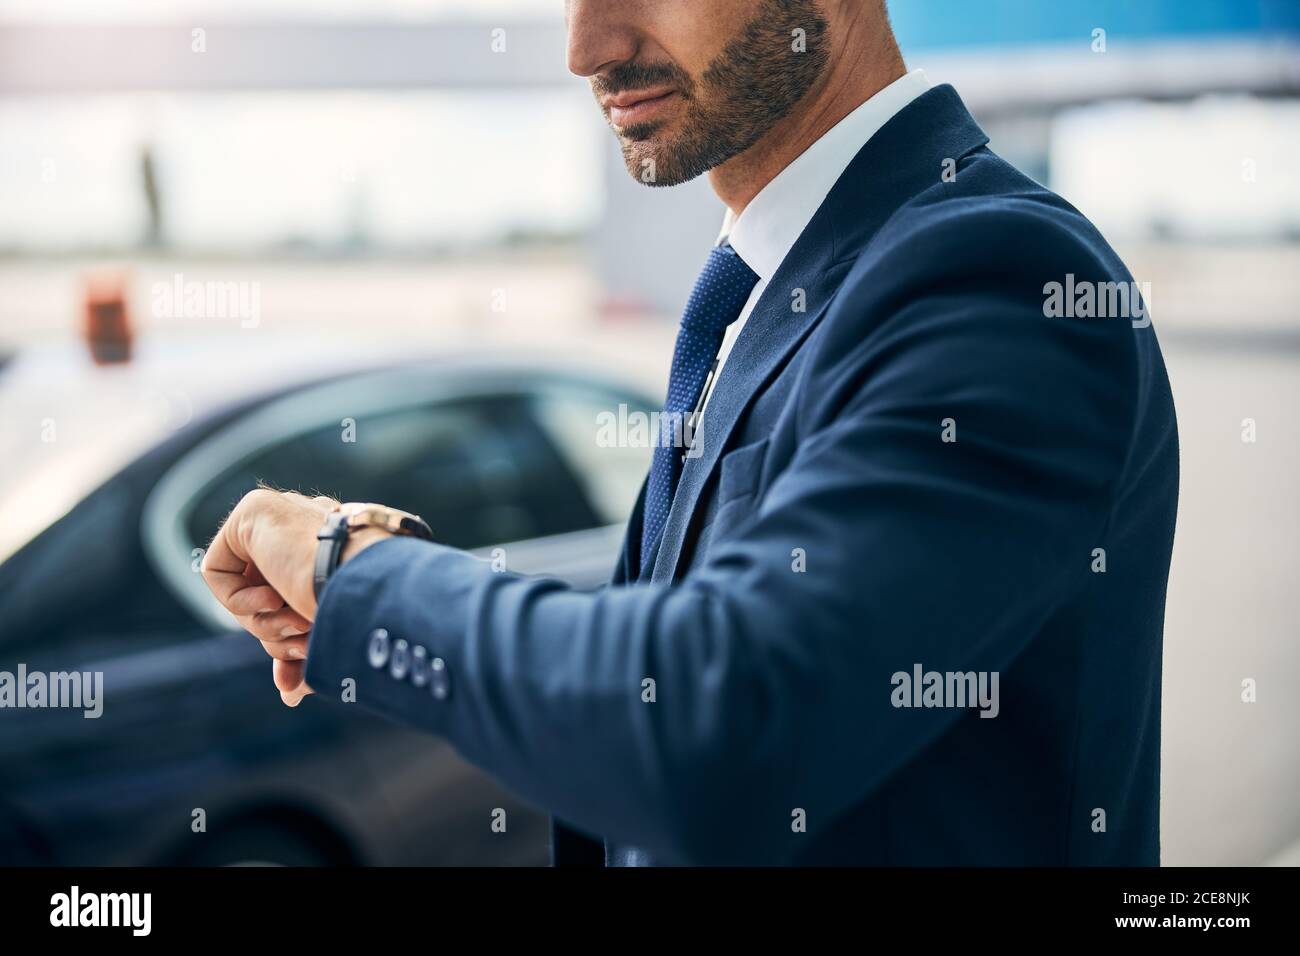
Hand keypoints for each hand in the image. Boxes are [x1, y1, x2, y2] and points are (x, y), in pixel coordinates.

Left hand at [201, 489, 390, 706]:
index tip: (294, 681)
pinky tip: (273, 596)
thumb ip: (303, 656)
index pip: (293, 598)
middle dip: (275, 637)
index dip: (287, 641)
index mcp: (338, 553)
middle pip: (267, 599)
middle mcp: (311, 530)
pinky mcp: (254, 510)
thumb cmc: (363, 615)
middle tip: (298, 649)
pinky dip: (238, 600)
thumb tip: (290, 693)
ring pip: (245, 590)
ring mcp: (284, 516)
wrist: (364, 585)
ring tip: (296, 621)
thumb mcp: (328, 639)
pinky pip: (218, 571)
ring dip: (265, 622)